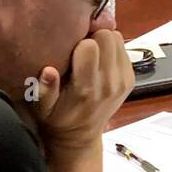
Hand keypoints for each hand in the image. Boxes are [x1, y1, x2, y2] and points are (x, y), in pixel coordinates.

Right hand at [31, 19, 133, 155]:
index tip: (71, 48)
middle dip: (92, 36)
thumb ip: (43, 90)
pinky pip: (123, 48)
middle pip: (106, 37)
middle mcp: (109, 84)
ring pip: (117, 38)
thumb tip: (49, 71)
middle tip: (80, 46)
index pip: (90, 46)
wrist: (79, 135)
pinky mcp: (130, 79)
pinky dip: (111, 48)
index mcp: (86, 89)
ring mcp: (123, 81)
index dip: (79, 41)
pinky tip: (99, 59)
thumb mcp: (41, 108)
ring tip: (90, 52)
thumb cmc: (56, 117)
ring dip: (103, 41)